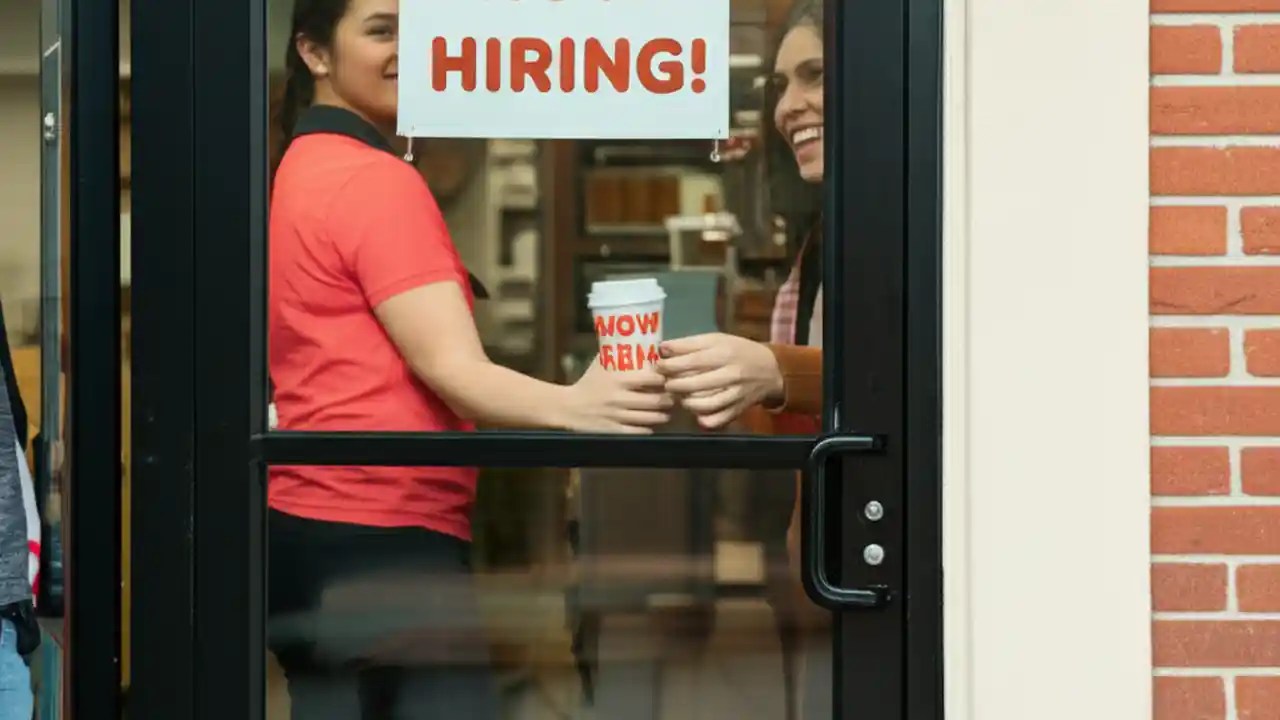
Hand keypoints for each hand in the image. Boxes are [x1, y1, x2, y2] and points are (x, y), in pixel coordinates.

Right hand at [564, 358, 673, 433]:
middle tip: (672, 397)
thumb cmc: (588, 383)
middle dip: (668, 399)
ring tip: (666, 411)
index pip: (652, 379)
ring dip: (662, 415)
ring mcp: (617, 416)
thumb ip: (617, 352)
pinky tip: (652, 424)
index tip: (668, 378)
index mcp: (618, 379)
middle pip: (655, 401)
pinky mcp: (614, 432)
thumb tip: (635, 335)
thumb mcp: (601, 364)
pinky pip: (639, 432)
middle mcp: (619, 398)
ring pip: (650, 417)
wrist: (568, 408)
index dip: (664, 379)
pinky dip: (649, 428)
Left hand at [656, 333, 783, 429]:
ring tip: (680, 396)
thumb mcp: (716, 339)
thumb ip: (688, 344)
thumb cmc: (737, 350)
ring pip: (704, 405)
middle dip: (673, 385)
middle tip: (666, 382)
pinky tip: (695, 409)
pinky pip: (716, 420)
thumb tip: (662, 348)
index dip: (669, 365)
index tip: (658, 366)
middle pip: (694, 384)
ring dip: (685, 402)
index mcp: (724, 353)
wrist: (770, 369)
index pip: (691, 361)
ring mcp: (735, 395)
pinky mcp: (737, 410)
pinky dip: (701, 418)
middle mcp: (731, 374)